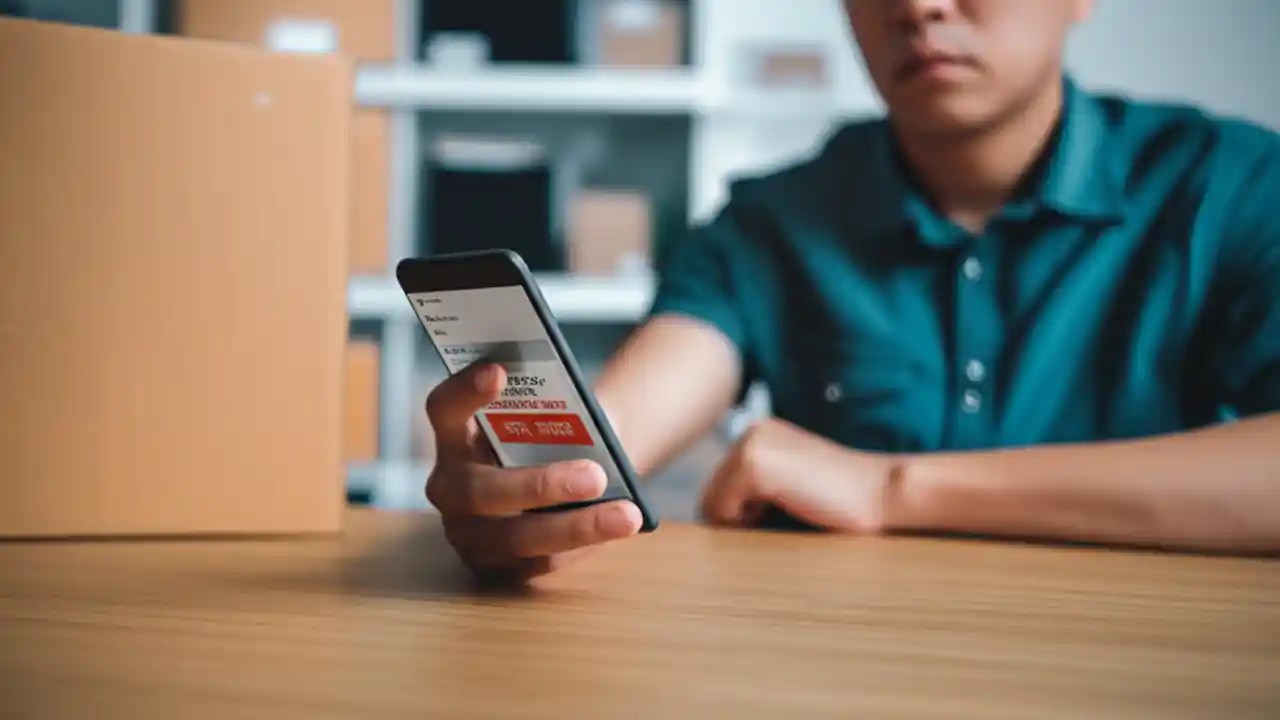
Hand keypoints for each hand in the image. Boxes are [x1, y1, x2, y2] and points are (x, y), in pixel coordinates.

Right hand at [425, 363, 642, 579]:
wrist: (566, 481)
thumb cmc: (553, 439)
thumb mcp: (550, 419)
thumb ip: (555, 411)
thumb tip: (596, 417)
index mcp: (454, 435)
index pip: (444, 409)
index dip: (464, 392)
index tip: (499, 371)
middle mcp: (449, 486)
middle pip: (477, 491)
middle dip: (538, 486)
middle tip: (595, 475)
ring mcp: (467, 532)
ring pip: (513, 537)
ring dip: (573, 526)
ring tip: (624, 514)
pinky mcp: (495, 566)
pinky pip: (539, 562)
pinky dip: (581, 543)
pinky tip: (617, 528)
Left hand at [699, 418, 899, 532]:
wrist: (883, 494)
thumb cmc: (841, 503)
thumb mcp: (790, 489)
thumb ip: (754, 495)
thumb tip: (713, 522)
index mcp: (759, 435)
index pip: (721, 489)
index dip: (745, 515)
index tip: (787, 510)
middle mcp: (750, 432)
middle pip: (711, 497)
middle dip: (741, 519)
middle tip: (791, 512)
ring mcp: (749, 445)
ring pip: (712, 506)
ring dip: (745, 522)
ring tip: (792, 509)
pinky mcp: (753, 464)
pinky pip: (721, 512)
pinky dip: (747, 523)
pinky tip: (790, 508)